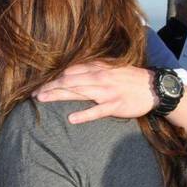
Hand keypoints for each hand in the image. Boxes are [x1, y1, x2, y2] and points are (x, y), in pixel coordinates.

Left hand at [34, 62, 153, 123]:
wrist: (153, 87)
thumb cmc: (129, 78)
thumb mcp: (110, 68)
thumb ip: (92, 68)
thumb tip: (72, 70)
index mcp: (97, 68)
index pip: (69, 71)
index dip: (53, 78)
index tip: (39, 84)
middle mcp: (99, 78)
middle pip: (69, 81)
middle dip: (49, 87)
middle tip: (33, 94)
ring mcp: (106, 92)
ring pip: (78, 93)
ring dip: (58, 95)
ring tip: (41, 99)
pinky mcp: (114, 105)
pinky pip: (97, 111)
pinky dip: (84, 114)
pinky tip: (71, 118)